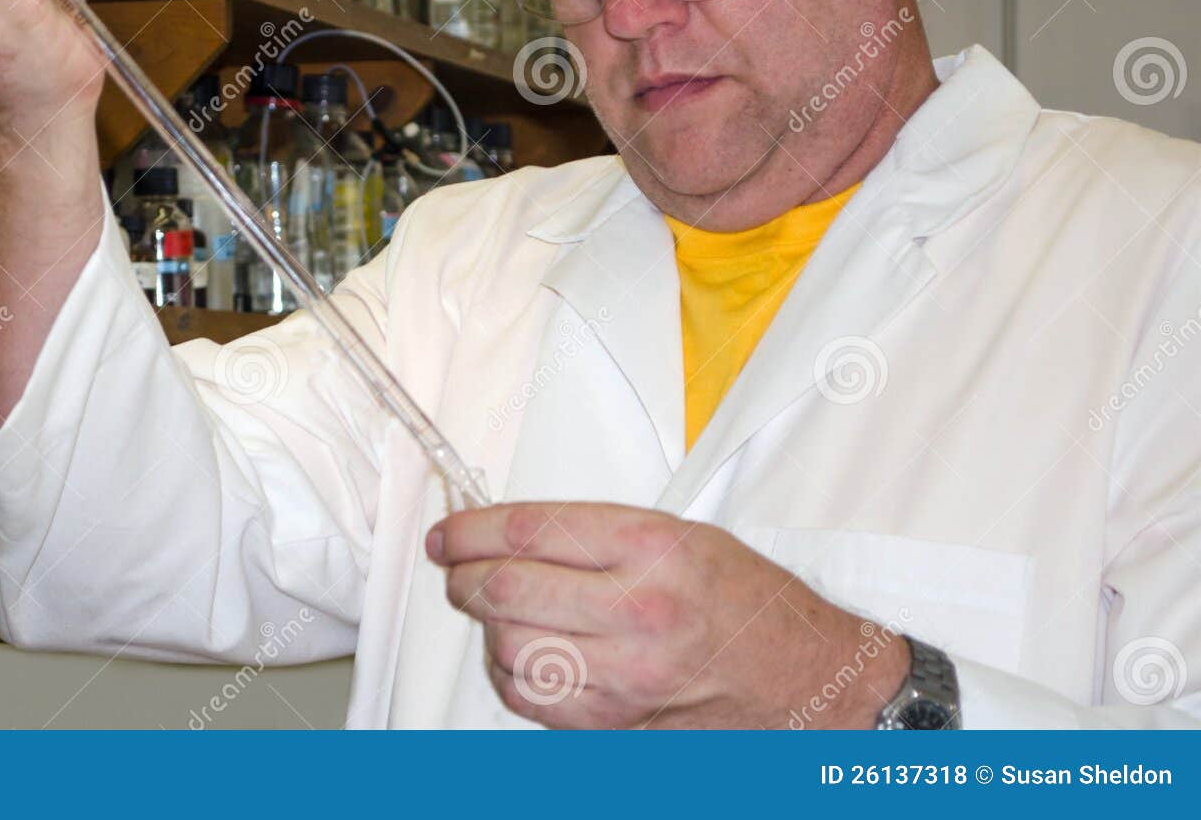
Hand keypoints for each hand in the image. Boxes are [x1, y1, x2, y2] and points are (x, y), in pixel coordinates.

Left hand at [427, 502, 909, 728]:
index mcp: (652, 548)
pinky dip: (508, 672)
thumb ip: (592, 532)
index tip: (449, 532)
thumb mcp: (678, 535)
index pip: (528, 531)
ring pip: (508, 647)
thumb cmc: (746, 604)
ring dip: (483, 625)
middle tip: (456, 567)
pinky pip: (530, 698)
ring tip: (492, 608)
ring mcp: (625, 674)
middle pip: (506, 590)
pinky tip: (517, 652)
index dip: (470, 530)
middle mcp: (637, 610)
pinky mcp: (615, 722)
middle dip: (462, 576)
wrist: (803, 679)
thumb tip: (506, 532)